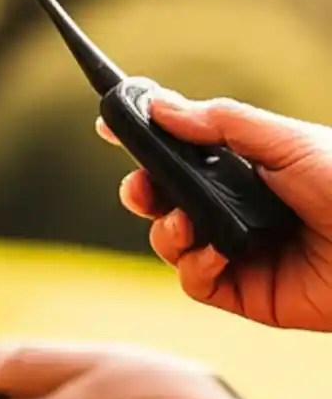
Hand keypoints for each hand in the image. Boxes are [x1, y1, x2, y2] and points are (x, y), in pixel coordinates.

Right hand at [96, 86, 331, 330]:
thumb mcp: (287, 141)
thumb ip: (221, 123)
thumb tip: (161, 106)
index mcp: (248, 167)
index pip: (183, 151)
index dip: (145, 141)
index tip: (110, 128)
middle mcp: (237, 208)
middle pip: (164, 198)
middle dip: (141, 190)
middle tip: (140, 188)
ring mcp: (237, 250)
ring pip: (168, 241)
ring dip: (166, 230)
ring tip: (187, 224)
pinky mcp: (243, 292)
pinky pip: (193, 279)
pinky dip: (193, 265)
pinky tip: (218, 253)